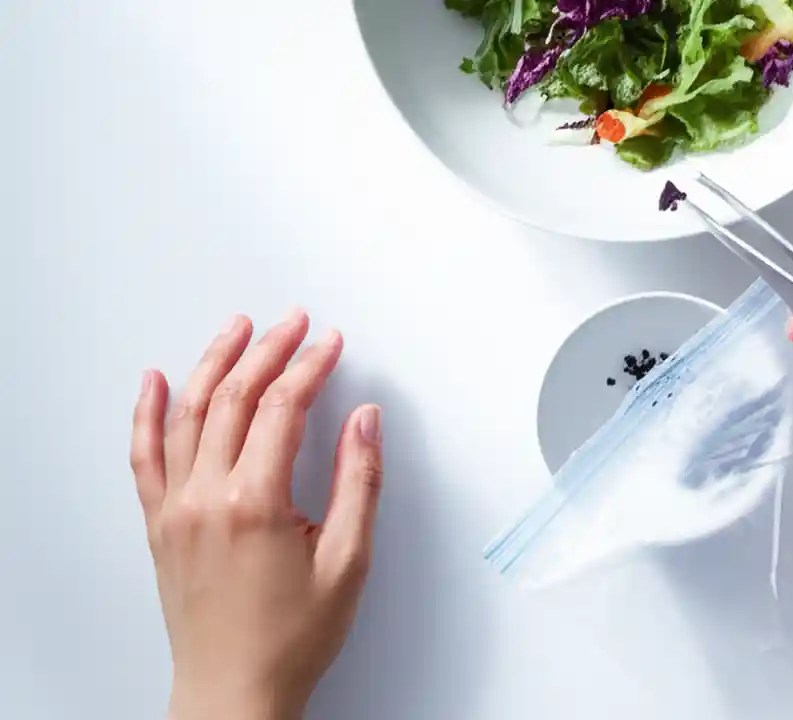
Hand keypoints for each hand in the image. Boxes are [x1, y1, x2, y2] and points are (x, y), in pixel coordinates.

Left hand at [130, 311, 382, 719]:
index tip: (330, 343)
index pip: (283, 408)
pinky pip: (144, 455)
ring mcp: (176, 508)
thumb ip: (359, 483)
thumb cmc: (291, 638)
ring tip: (236, 329)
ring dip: (214, 362)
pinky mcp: (160, 524)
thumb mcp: (348, 561)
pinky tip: (156, 381)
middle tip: (293, 322)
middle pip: (235, 398)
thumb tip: (365, 421)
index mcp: (255, 502)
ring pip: (189, 414)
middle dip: (268, 350)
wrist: (234, 691)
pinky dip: (148, 412)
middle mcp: (206, 496)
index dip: (310, 366)